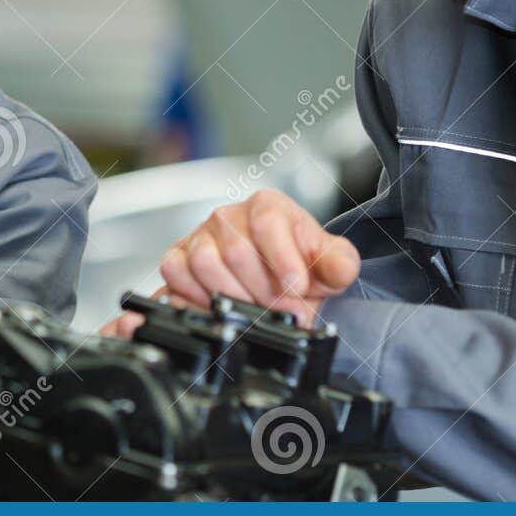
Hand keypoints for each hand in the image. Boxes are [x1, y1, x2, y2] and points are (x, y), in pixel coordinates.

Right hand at [128, 190, 359, 333]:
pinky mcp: (178, 258)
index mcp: (266, 206)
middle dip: (263, 290)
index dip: (283, 260)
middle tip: (281, 309)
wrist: (274, 279)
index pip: (268, 222)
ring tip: (253, 308)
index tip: (297, 287)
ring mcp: (200, 236)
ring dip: (232, 295)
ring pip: (205, 262)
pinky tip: (220, 306)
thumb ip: (339, 264)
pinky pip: (175, 273)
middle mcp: (228, 216)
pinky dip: (196, 295)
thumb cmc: (299, 264)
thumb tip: (339, 270)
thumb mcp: (329, 264)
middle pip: (237, 250)